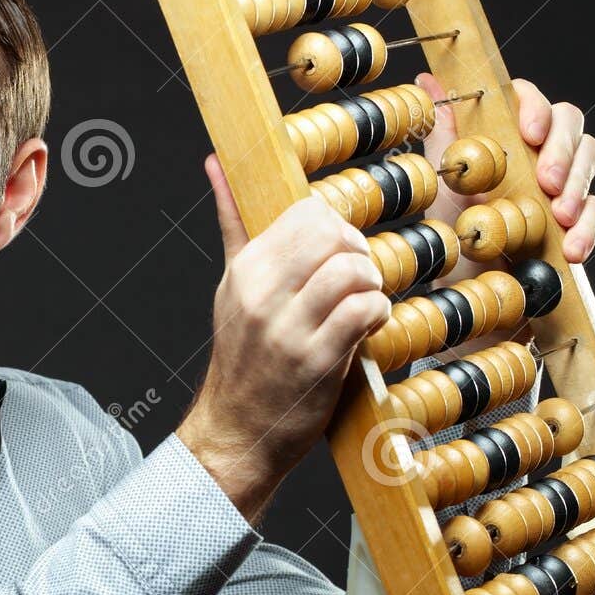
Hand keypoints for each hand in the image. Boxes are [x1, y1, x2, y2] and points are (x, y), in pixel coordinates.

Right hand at [176, 152, 390, 520]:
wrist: (236, 431)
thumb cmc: (243, 357)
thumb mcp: (231, 287)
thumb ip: (233, 224)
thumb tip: (216, 164)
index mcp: (245, 270)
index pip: (307, 213)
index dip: (337, 228)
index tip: (338, 253)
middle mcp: (261, 294)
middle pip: (333, 234)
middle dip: (358, 251)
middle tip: (357, 277)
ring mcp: (288, 329)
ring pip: (352, 271)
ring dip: (371, 284)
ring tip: (363, 302)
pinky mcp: (316, 362)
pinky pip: (364, 312)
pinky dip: (378, 314)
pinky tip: (367, 326)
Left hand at [416, 72, 594, 262]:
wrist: (468, 274)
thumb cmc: (454, 222)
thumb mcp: (444, 178)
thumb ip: (443, 132)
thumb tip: (426, 80)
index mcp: (505, 131)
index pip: (529, 99)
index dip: (535, 108)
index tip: (529, 134)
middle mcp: (536, 148)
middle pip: (569, 121)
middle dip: (562, 150)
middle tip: (546, 182)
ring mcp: (560, 178)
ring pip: (588, 159)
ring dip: (577, 186)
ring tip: (560, 215)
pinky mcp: (575, 214)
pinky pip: (594, 209)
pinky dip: (587, 227)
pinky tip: (573, 248)